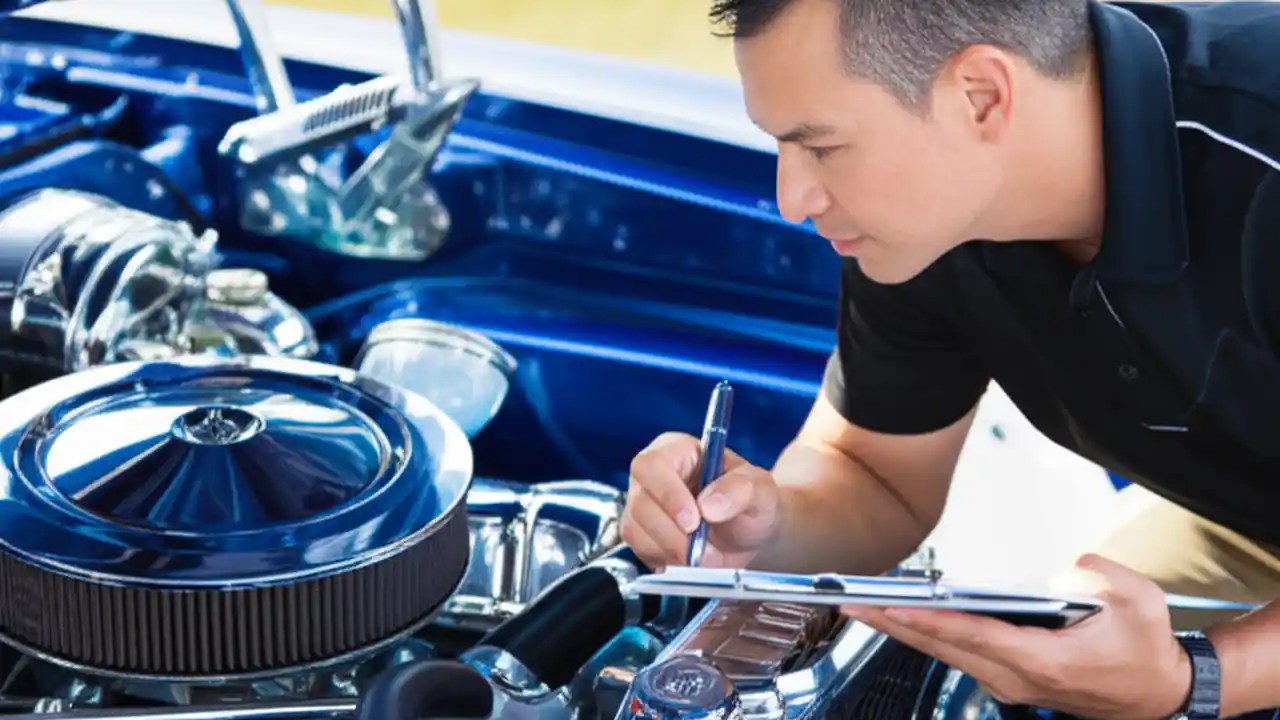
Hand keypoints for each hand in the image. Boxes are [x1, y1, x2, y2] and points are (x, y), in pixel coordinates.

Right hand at [621, 432, 780, 570]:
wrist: (748, 536)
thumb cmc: (751, 503)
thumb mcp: (760, 490)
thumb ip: (741, 489)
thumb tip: (709, 505)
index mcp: (677, 450)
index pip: (652, 465)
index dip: (667, 494)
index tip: (693, 521)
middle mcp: (651, 475)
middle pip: (640, 503)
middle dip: (671, 533)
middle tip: (701, 548)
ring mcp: (642, 505)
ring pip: (636, 530)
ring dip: (671, 550)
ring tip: (704, 554)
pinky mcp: (641, 534)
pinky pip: (641, 551)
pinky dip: (666, 561)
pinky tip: (690, 559)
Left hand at [842, 554, 1191, 718]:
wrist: (1161, 693)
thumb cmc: (1144, 649)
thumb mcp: (1134, 597)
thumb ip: (1089, 572)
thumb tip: (1051, 574)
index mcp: (1041, 660)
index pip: (967, 634)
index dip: (920, 618)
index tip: (882, 606)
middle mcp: (1016, 679)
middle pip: (941, 646)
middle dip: (892, 623)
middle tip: (849, 603)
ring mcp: (1009, 684)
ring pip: (946, 653)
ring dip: (905, 630)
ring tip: (866, 606)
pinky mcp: (1009, 681)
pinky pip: (959, 654)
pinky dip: (930, 635)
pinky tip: (906, 617)